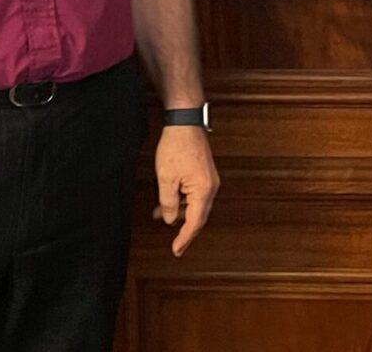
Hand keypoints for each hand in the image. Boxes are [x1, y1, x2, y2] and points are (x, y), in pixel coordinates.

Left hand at [152, 125, 218, 256]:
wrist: (184, 120)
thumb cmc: (177, 144)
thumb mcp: (166, 178)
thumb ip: (168, 202)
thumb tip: (170, 219)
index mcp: (203, 190)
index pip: (195, 222)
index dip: (184, 238)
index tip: (176, 250)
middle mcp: (211, 186)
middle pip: (198, 215)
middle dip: (184, 228)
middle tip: (175, 243)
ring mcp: (209, 179)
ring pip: (195, 204)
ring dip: (180, 211)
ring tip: (161, 214)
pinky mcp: (204, 172)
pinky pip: (194, 193)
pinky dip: (182, 199)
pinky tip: (168, 198)